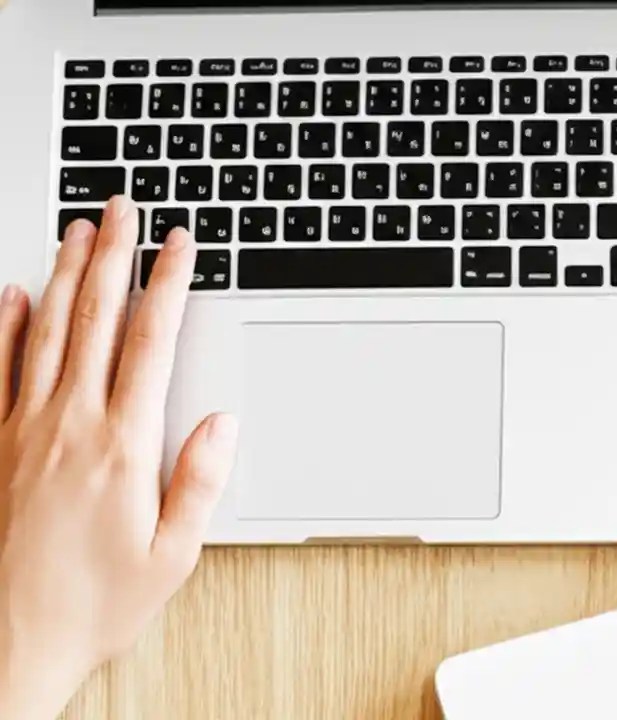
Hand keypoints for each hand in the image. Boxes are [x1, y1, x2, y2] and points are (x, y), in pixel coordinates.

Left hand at [0, 197, 236, 718]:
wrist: (7, 647)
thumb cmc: (93, 606)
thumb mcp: (172, 556)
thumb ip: (199, 482)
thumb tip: (221, 422)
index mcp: (121, 448)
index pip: (149, 343)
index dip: (166, 284)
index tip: (178, 243)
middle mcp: (68, 428)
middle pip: (93, 320)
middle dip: (112, 256)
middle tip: (122, 208)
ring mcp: (22, 432)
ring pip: (43, 332)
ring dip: (63, 274)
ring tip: (77, 230)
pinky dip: (1, 325)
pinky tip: (12, 293)